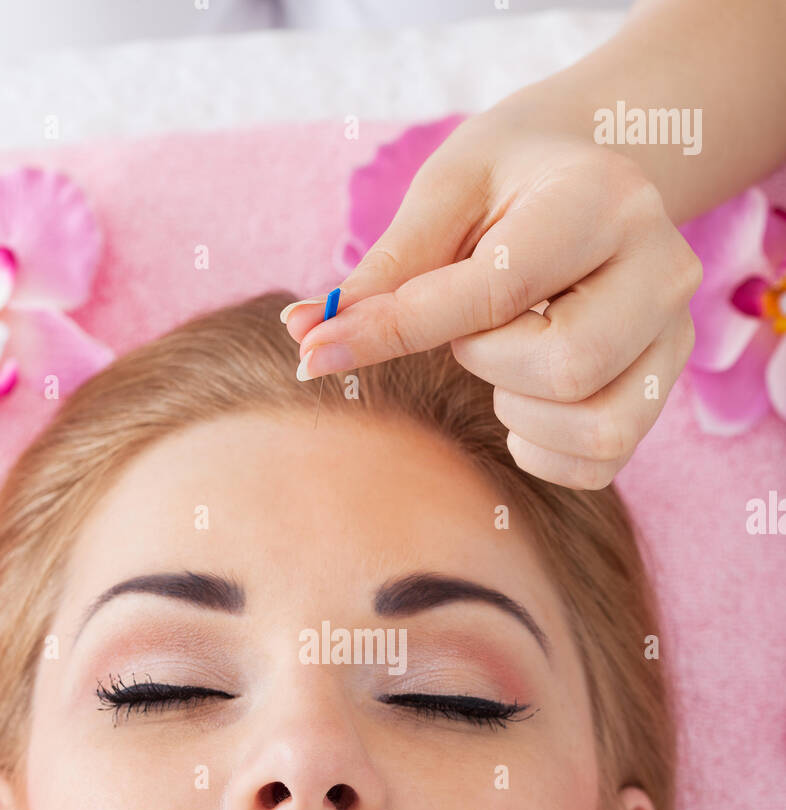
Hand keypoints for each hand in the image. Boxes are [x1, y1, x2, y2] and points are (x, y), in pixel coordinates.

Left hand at [282, 107, 701, 488]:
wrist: (595, 175)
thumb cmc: (509, 182)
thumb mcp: (447, 194)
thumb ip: (388, 267)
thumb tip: (305, 333)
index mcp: (604, 199)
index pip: (495, 290)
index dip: (397, 329)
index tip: (317, 353)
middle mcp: (662, 268)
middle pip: (563, 368)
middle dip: (486, 362)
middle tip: (470, 327)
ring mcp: (675, 336)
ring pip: (594, 426)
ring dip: (518, 411)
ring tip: (503, 356)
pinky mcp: (665, 387)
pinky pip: (601, 461)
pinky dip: (543, 450)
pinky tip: (524, 400)